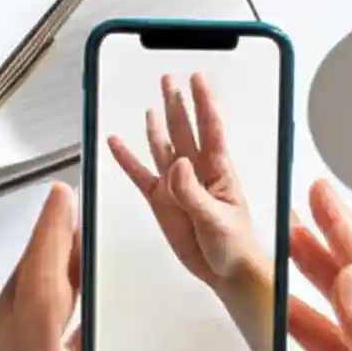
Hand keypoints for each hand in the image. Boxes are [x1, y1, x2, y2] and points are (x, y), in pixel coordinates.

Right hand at [107, 73, 267, 292]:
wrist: (225, 272)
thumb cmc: (234, 245)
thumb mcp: (216, 219)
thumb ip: (193, 193)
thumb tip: (177, 165)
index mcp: (218, 171)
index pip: (211, 128)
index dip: (204, 102)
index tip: (197, 79)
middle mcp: (196, 171)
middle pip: (185, 130)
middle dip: (178, 104)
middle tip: (169, 80)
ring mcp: (177, 185)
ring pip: (164, 147)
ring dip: (158, 125)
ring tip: (153, 103)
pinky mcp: (162, 201)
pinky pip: (141, 175)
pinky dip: (128, 159)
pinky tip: (118, 143)